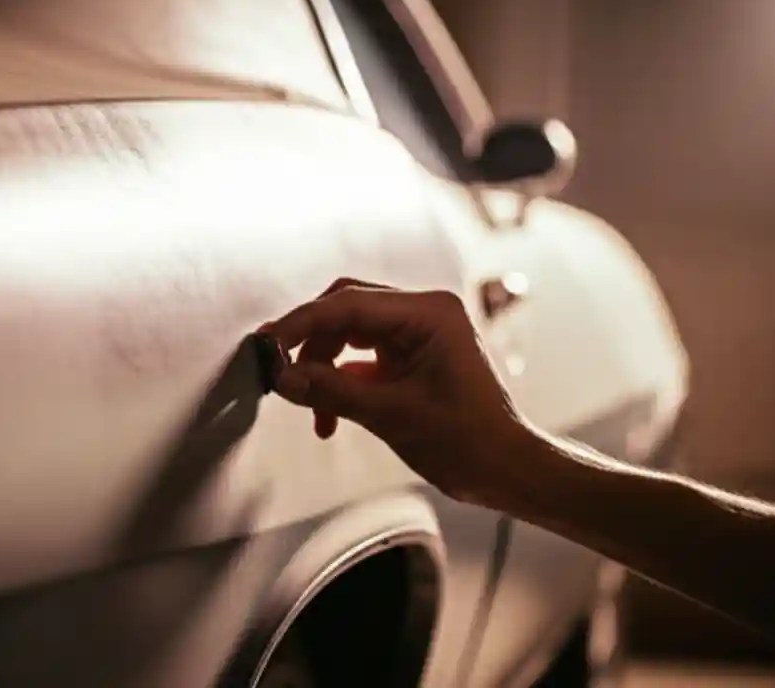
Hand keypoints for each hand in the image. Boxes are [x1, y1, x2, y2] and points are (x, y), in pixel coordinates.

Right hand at [266, 278, 548, 510]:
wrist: (505, 469)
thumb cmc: (468, 441)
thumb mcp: (390, 415)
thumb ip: (331, 391)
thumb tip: (283, 376)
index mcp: (429, 313)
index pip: (349, 304)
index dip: (301, 323)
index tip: (268, 344)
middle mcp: (425, 313)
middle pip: (345, 311)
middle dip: (310, 344)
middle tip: (279, 370)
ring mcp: (419, 333)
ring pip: (349, 334)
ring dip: (324, 370)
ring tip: (314, 410)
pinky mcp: (412, 355)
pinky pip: (362, 356)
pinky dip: (341, 381)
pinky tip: (331, 414)